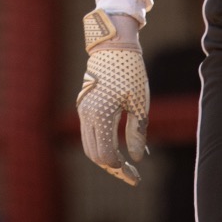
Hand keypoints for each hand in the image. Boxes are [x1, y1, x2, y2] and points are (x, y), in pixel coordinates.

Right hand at [76, 9, 148, 185]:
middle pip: (94, 155)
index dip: (121, 170)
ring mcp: (82, 110)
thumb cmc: (130, 72)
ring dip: (105, 158)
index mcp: (100, 115)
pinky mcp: (84, 106)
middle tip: (132, 176)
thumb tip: (136, 159)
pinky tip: (119, 147)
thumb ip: (136, 133)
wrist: (113, 45)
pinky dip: (101, 144)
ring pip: (89, 146)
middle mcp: (86, 115)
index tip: (136, 176)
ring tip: (126, 166)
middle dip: (113, 168)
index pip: (106, 156)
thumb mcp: (139, 103)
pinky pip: (89, 133)